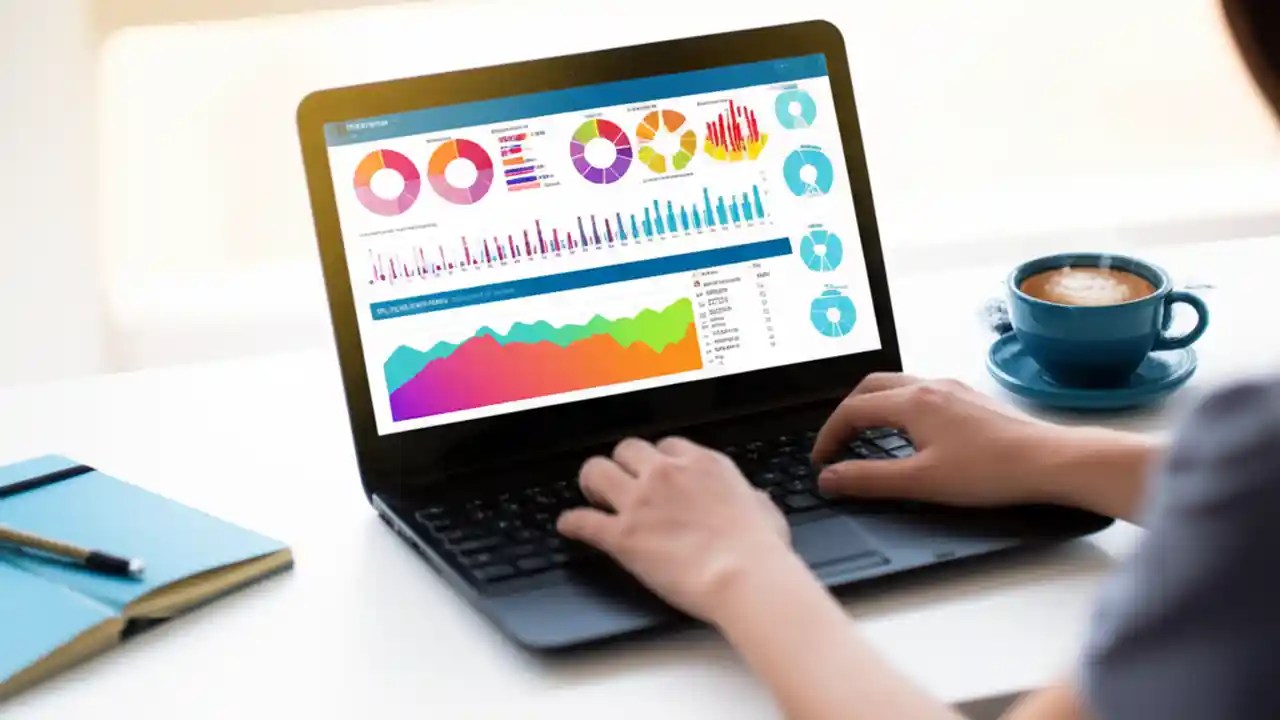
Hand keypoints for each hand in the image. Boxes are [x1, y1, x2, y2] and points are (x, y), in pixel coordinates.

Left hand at [557, 436, 790, 622]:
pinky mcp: (621, 535)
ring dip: (592, 483)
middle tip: (622, 482)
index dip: (659, 460)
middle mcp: (666, 475)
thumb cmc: (760, 550)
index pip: (667, 445)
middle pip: (627, 449)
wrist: (746, 578)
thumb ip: (750, 499)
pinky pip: (582, 520)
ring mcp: (640, 502)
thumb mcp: (764, 511)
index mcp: (702, 464)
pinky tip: (569, 526)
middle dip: (623, 464)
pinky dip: (572, 523)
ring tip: (592, 495)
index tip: (657, 472)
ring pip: (596, 471)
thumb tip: (754, 499)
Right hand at [811, 374, 1071, 507]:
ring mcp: (954, 389)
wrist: (1051, 461)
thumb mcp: (920, 482)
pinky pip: (922, 392)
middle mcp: (930, 386)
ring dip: (874, 406)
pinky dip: (900, 407)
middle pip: (871, 387)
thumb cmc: (990, 471)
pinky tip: (911, 432)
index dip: (829, 435)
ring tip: (866, 435)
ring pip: (898, 386)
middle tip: (837, 442)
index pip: (853, 410)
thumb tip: (829, 479)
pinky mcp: (972, 399)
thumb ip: (869, 479)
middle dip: (847, 412)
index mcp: (912, 401)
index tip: (822, 461)